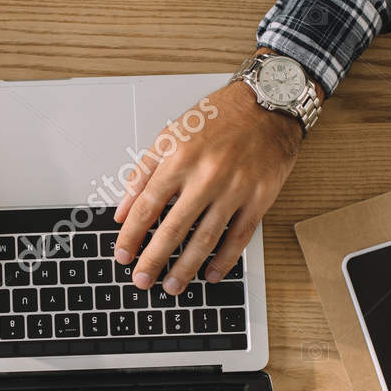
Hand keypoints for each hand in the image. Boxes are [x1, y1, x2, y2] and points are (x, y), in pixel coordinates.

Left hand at [112, 69, 312, 292]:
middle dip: (153, 259)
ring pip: (205, 239)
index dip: (131, 235)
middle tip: (141, 280)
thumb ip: (143, 172)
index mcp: (179, 158)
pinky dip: (224, 260)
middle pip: (173, 229)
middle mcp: (206, 175)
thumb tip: (122, 210)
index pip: (146, 206)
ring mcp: (235, 189)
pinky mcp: (259, 198)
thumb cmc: (219, 118)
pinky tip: (211, 275)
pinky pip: (239, 237)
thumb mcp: (172, 134)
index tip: (122, 255)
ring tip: (171, 286)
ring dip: (185, 268)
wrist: (268, 104)